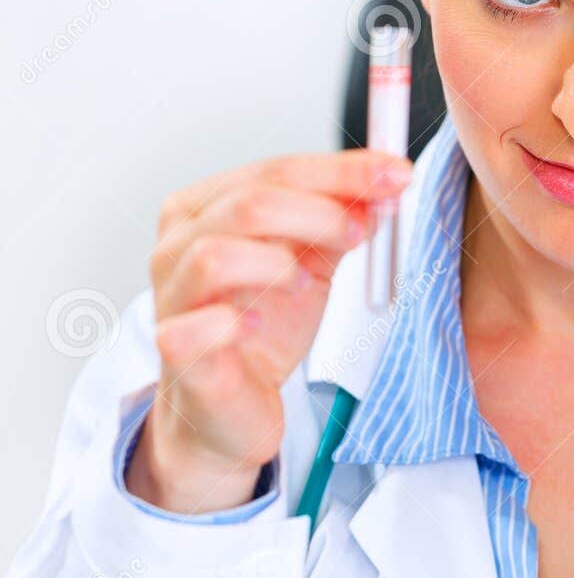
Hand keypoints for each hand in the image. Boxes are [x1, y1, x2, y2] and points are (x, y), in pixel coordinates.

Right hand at [128, 148, 412, 512]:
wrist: (232, 406)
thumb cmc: (262, 330)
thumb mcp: (309, 264)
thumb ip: (339, 223)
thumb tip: (385, 187)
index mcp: (206, 209)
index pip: (274, 171)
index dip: (339, 171)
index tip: (396, 174)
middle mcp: (177, 246)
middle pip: (247, 204)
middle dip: (319, 212)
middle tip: (363, 230)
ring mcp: (172, 298)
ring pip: (214, 256)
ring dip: (275, 263)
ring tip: (303, 283)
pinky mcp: (174, 352)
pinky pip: (191, 329)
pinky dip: (231, 323)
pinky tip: (256, 326)